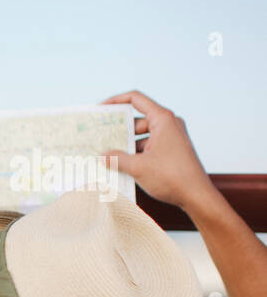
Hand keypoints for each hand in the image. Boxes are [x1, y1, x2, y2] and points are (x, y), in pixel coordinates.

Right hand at [101, 90, 217, 215]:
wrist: (196, 196)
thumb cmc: (172, 177)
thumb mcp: (137, 167)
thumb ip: (116, 158)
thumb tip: (102, 156)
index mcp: (163, 119)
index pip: (136, 99)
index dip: (115, 101)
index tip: (100, 110)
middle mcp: (168, 125)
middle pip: (136, 120)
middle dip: (118, 130)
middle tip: (100, 138)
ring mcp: (171, 138)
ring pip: (141, 136)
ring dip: (125, 145)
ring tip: (108, 156)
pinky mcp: (171, 151)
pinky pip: (148, 147)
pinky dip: (135, 154)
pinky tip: (122, 166)